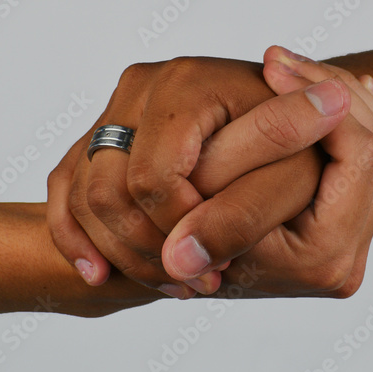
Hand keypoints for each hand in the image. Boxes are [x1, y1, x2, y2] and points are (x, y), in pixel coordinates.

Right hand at [47, 56, 347, 298]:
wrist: (298, 119)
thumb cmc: (305, 144)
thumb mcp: (293, 171)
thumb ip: (242, 207)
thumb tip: (186, 255)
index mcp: (187, 85)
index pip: (152, 178)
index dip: (182, 231)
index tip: (220, 264)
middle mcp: (142, 86)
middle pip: (109, 189)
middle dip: (148, 249)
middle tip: (199, 286)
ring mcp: (118, 106)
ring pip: (85, 194)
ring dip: (119, 252)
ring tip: (175, 286)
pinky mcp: (105, 130)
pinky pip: (66, 187)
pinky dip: (77, 236)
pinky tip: (99, 276)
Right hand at [160, 46, 372, 297]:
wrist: (186, 265)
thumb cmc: (185, 244)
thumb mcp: (206, 208)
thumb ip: (229, 191)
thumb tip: (233, 178)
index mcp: (322, 257)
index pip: (360, 155)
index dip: (319, 100)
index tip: (270, 66)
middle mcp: (348, 258)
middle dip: (335, 86)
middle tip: (278, 57)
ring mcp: (357, 241)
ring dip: (343, 92)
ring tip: (288, 66)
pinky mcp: (354, 224)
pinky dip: (359, 110)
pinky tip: (321, 87)